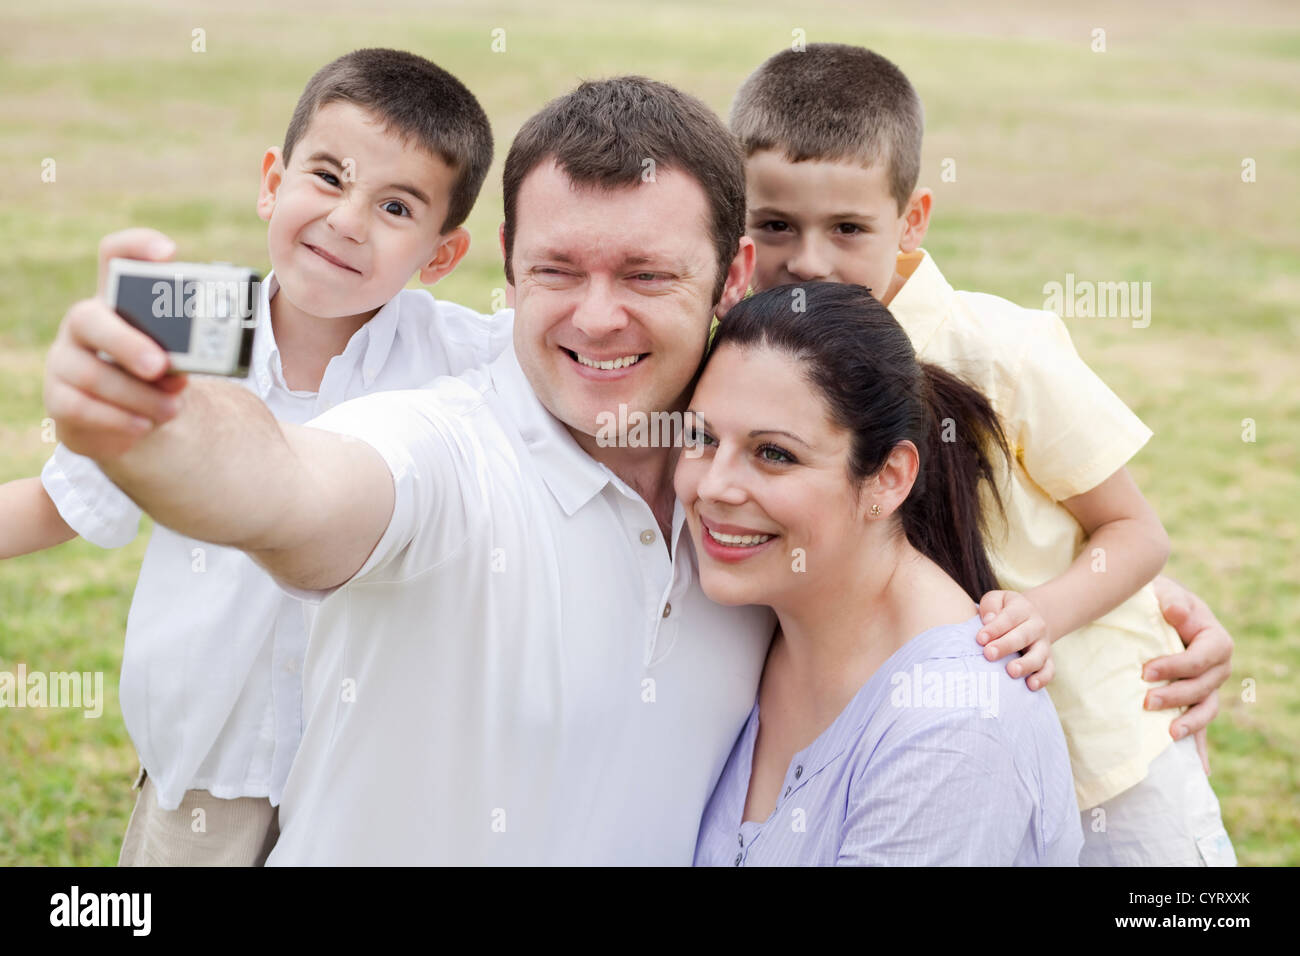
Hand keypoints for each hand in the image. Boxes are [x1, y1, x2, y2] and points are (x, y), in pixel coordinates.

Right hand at [44, 229, 188, 460]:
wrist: (134, 421)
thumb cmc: (160, 378)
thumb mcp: (178, 359)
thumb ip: (187, 350)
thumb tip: (198, 360)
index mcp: (117, 302)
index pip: (115, 256)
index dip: (136, 246)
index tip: (169, 252)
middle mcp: (84, 323)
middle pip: (90, 319)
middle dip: (127, 344)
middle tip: (161, 366)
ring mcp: (65, 360)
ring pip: (91, 374)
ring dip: (138, 396)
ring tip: (173, 410)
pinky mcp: (58, 399)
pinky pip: (81, 408)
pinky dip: (118, 420)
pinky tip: (144, 425)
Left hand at [976, 590, 1052, 689]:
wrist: (1030, 618)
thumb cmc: (1004, 610)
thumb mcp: (997, 599)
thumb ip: (991, 605)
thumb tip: (988, 620)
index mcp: (1022, 609)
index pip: (1009, 617)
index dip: (995, 628)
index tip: (980, 639)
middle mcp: (1036, 626)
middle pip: (1022, 636)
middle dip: (1005, 646)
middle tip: (989, 654)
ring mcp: (1043, 644)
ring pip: (1038, 656)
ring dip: (1025, 665)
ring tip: (1011, 672)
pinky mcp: (1048, 660)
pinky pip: (1049, 670)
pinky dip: (1042, 678)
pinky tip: (1030, 686)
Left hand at [1143, 574, 1233, 773]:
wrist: (1151, 611)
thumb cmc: (1157, 598)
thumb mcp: (1163, 591)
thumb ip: (1170, 599)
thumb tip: (1174, 610)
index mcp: (1215, 639)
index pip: (1204, 657)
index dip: (1178, 666)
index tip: (1146, 671)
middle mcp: (1216, 667)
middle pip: (1204, 687)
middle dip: (1176, 697)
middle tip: (1145, 701)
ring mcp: (1206, 687)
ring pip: (1206, 710)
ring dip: (1189, 723)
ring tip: (1169, 734)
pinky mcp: (1192, 702)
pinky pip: (1200, 727)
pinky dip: (1200, 749)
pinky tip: (1199, 771)